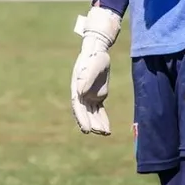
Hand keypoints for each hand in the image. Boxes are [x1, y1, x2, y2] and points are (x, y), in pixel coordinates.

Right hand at [70, 6, 121, 134]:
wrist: (98, 52)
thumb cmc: (94, 57)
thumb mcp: (93, 66)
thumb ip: (86, 78)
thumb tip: (80, 92)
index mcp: (77, 88)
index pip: (77, 106)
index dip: (81, 118)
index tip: (86, 129)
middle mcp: (81, 94)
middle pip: (85, 113)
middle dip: (90, 123)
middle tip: (97, 132)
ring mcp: (89, 96)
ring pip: (92, 114)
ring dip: (97, 124)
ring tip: (105, 133)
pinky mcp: (98, 96)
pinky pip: (100, 111)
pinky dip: (103, 120)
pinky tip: (107, 130)